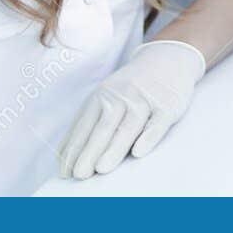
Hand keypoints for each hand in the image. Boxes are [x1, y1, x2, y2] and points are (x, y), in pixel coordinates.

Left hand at [57, 39, 205, 178]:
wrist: (167, 58)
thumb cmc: (130, 88)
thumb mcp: (106, 96)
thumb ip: (89, 123)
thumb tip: (66, 155)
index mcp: (102, 96)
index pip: (85, 125)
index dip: (74, 149)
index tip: (64, 172)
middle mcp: (121, 96)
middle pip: (104, 126)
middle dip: (90, 151)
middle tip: (79, 175)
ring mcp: (145, 100)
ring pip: (128, 126)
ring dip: (114, 147)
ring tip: (101, 169)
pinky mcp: (168, 105)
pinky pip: (158, 123)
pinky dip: (148, 137)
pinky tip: (139, 152)